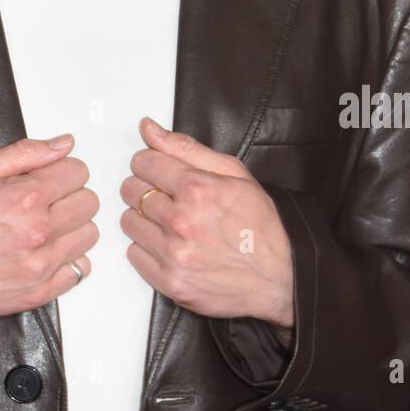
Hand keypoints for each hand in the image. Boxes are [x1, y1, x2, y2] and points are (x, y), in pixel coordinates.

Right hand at [0, 135, 98, 327]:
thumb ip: (25, 153)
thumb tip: (63, 143)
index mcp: (25, 197)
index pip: (78, 172)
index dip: (64, 170)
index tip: (50, 177)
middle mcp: (39, 232)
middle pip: (89, 203)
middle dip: (70, 196)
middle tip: (46, 201)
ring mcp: (41, 266)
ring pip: (88, 235)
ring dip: (72, 227)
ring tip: (45, 227)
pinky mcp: (39, 292)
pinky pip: (79, 270)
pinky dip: (68, 260)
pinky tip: (45, 253)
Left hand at [119, 118, 294, 329]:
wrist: (280, 278)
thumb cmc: (260, 225)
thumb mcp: (234, 173)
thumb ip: (186, 147)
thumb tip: (149, 128)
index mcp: (197, 189)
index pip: (143, 162)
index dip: (149, 163)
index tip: (158, 170)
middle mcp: (182, 222)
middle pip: (130, 190)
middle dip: (144, 187)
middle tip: (166, 196)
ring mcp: (174, 255)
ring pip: (129, 222)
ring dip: (145, 218)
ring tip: (170, 222)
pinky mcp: (169, 282)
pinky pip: (134, 254)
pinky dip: (147, 247)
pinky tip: (171, 244)